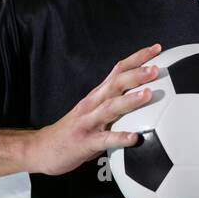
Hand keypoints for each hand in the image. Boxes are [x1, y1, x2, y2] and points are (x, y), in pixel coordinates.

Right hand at [27, 43, 161, 175]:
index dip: (137, 58)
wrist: (41, 148)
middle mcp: (92, 104)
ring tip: (149, 94)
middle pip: (116, 83)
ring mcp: (88, 122)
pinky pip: (105, 139)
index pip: (118, 70)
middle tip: (157, 69)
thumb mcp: (93, 112)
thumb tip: (145, 99)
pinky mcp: (85, 142)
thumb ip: (115, 105)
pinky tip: (135, 139)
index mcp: (97, 95)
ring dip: (130, 100)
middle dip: (136, 74)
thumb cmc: (73, 131)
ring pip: (110, 107)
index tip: (157, 48)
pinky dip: (120, 138)